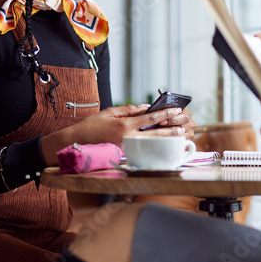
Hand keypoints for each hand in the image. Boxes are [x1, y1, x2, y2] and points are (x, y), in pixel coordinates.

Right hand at [40, 104, 188, 164]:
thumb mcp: (109, 111)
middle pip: (154, 133)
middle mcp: (128, 137)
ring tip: (178, 136)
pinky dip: (153, 145)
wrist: (77, 142)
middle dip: (170, 129)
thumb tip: (145, 107)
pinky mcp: (124, 154)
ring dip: (165, 139)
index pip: (149, 118)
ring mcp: (127, 147)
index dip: (164, 114)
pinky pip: (142, 148)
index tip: (175, 110)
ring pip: (151, 142)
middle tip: (183, 126)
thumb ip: (128, 109)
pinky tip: (162, 144)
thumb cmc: (92, 125)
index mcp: (125, 125)